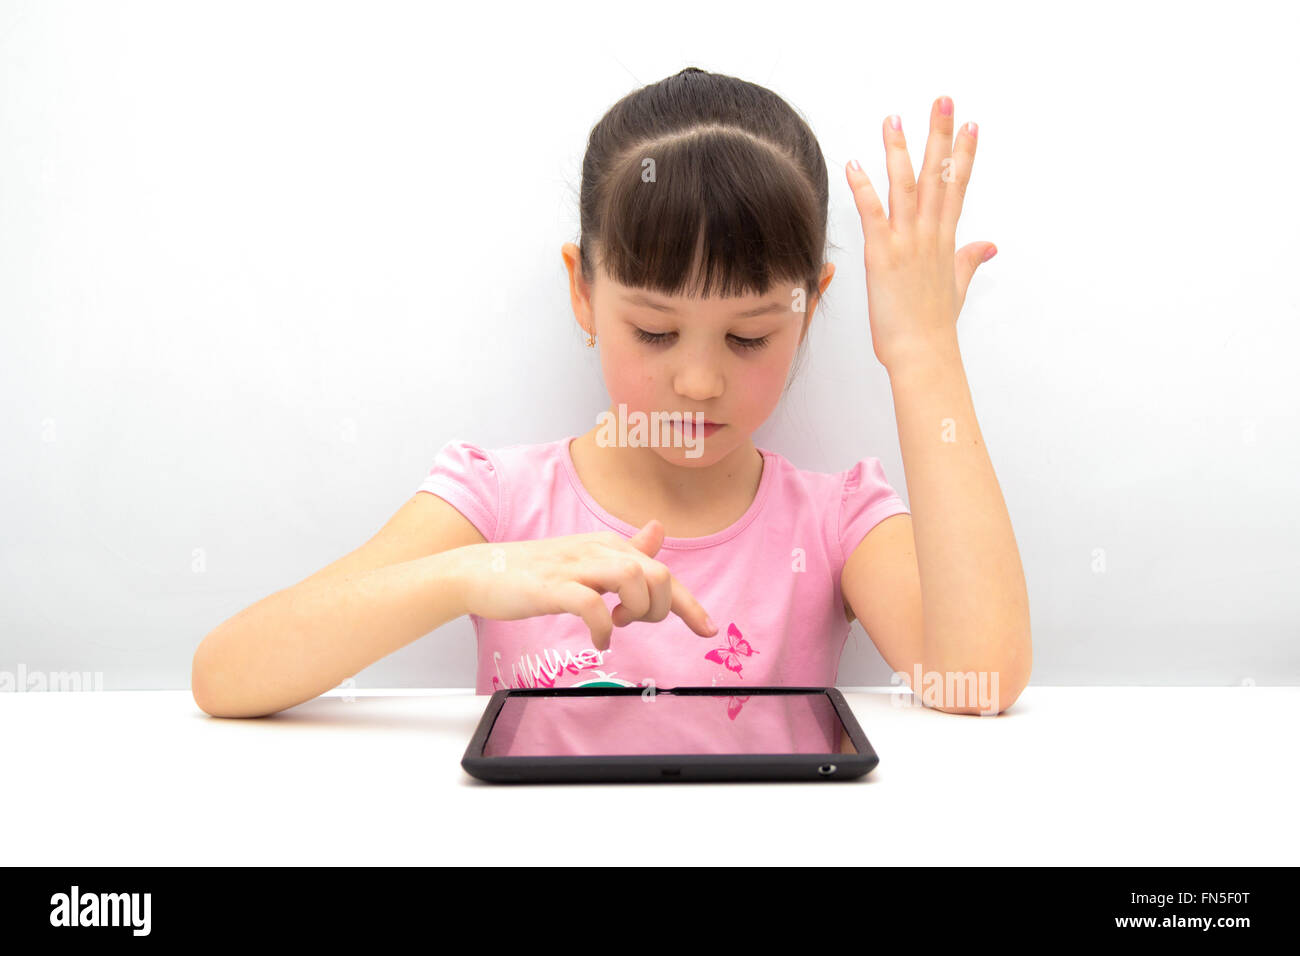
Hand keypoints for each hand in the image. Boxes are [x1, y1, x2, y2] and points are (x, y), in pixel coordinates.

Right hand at [455, 520, 716, 650]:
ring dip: (636, 610)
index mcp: (610, 546)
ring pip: (633, 579)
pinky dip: (603, 627)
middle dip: (662, 607)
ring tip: (618, 625)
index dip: (690, 604)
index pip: (663, 572)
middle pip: (657, 574)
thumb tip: (659, 530)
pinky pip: (592, 605)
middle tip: (636, 622)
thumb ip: (626, 550)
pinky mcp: (553, 587)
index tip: (709, 630)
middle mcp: (598, 551)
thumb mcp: (587, 557)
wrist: (483, 571)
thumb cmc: (537, 571)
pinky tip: (599, 639)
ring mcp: (575, 567)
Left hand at [844, 96, 995, 370]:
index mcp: (946, 241)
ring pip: (906, 187)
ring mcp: (907, 243)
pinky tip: (856, 163)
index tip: (971, 124)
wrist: (924, 354)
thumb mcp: (958, 287)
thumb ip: (970, 260)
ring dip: (900, 151)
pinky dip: (864, 188)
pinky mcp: (882, 255)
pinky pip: (873, 214)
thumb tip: (989, 245)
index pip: (957, 187)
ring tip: (895, 119)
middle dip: (941, 135)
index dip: (964, 154)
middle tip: (943, 100)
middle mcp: (929, 236)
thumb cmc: (935, 327)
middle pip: (938, 176)